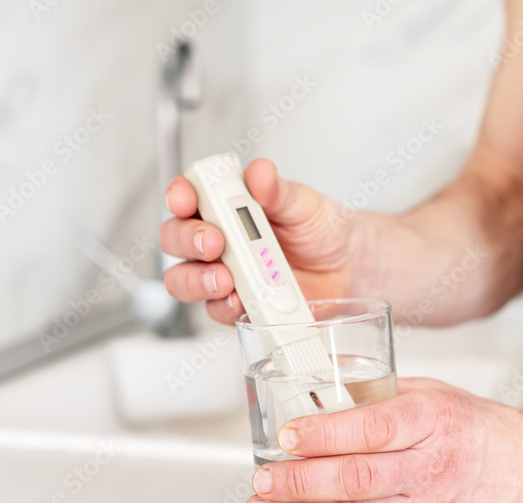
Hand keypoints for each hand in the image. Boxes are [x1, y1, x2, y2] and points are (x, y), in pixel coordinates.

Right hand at [160, 158, 357, 323]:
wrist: (346, 268)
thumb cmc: (319, 230)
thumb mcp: (303, 204)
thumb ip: (278, 190)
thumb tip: (261, 173)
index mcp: (227, 205)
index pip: (187, 195)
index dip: (179, 196)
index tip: (185, 200)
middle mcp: (217, 238)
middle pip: (176, 238)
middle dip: (189, 240)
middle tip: (215, 243)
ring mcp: (223, 272)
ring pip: (183, 278)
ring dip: (197, 279)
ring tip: (224, 279)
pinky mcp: (234, 303)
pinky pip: (214, 309)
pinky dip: (223, 306)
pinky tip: (240, 300)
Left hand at [242, 378, 522, 502]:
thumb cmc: (485, 430)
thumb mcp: (435, 393)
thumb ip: (379, 393)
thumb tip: (321, 389)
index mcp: (435, 421)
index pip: (371, 429)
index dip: (322, 434)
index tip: (286, 435)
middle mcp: (434, 468)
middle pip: (355, 479)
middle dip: (297, 481)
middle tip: (260, 478)